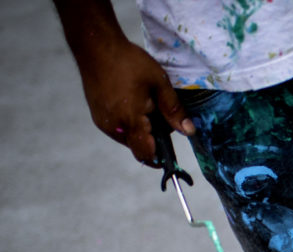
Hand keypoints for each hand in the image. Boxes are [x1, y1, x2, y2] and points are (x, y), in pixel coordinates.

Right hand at [54, 0, 192, 164]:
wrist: (96, 46)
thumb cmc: (129, 62)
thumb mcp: (159, 83)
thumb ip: (174, 110)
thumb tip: (189, 131)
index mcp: (130, 120)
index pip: (146, 153)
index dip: (160, 157)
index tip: (169, 151)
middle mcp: (113, 126)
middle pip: (138, 147)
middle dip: (152, 139)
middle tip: (160, 114)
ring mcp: (102, 122)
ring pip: (128, 138)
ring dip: (140, 130)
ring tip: (145, 104)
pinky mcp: (97, 116)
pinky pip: (117, 129)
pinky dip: (129, 123)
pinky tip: (133, 102)